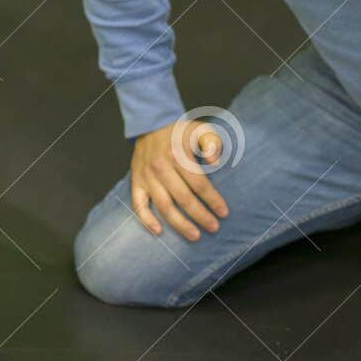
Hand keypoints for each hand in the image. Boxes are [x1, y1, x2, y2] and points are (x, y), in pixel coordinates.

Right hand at [129, 118, 229, 240]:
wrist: (151, 124)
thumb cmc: (181, 132)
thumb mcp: (201, 129)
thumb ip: (212, 142)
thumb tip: (215, 161)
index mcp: (178, 155)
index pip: (199, 184)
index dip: (213, 200)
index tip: (224, 213)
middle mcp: (161, 168)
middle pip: (183, 199)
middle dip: (200, 216)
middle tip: (214, 228)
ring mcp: (147, 176)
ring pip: (164, 206)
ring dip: (179, 224)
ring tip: (195, 235)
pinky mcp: (136, 182)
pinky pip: (138, 204)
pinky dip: (146, 220)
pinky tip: (159, 232)